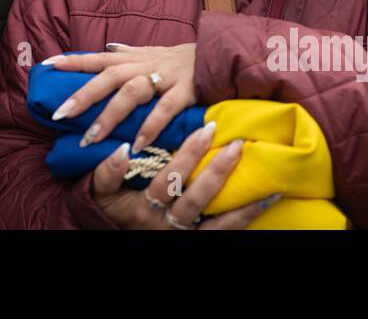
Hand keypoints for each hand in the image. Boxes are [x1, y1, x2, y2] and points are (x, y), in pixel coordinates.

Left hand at [44, 43, 195, 153]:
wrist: (224, 54)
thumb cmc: (184, 59)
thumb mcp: (155, 52)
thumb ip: (129, 52)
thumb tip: (107, 46)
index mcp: (136, 58)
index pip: (99, 57)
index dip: (73, 60)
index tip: (47, 64)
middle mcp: (146, 65)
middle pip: (109, 76)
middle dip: (83, 95)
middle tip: (59, 114)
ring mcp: (166, 76)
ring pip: (132, 92)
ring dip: (110, 115)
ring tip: (91, 137)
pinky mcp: (187, 89)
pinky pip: (167, 109)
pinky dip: (152, 126)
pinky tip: (139, 144)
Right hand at [91, 124, 278, 229]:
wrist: (122, 236)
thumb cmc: (114, 206)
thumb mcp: (101, 192)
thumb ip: (106, 173)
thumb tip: (122, 150)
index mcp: (143, 208)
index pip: (167, 182)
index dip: (187, 157)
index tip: (206, 130)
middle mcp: (166, 224)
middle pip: (194, 198)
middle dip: (216, 170)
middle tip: (236, 143)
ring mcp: (185, 234)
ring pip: (213, 217)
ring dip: (237, 195)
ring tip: (257, 171)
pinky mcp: (200, 239)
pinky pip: (225, 231)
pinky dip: (246, 215)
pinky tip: (267, 197)